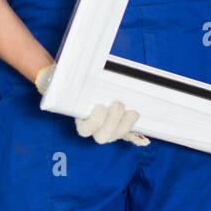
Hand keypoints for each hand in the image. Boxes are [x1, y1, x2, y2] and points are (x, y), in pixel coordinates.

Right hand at [34, 62, 150, 145]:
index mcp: (81, 122)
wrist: (89, 88)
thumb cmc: (83, 85)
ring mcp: (109, 131)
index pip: (85, 131)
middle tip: (117, 104)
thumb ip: (73, 80)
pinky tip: (145, 141)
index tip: (100, 106)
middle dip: (113, 121)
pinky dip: (137, 139)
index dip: (95, 121)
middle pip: (103, 137)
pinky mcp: (122, 128)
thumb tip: (65, 69)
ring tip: (131, 111)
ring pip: (118, 136)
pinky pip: (130, 137)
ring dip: (127, 125)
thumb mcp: (77, 83)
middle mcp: (95, 130)